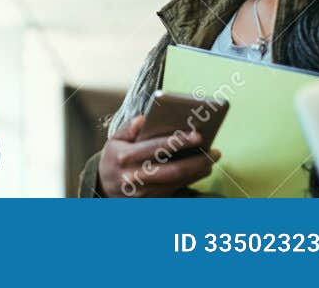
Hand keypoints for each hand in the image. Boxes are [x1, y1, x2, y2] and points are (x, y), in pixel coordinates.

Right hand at [96, 114, 217, 197]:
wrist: (104, 189)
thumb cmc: (113, 159)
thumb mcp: (114, 141)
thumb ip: (128, 129)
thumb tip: (144, 119)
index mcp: (124, 157)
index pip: (155, 148)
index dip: (178, 142)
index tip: (197, 135)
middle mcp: (134, 177)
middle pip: (172, 170)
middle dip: (196, 161)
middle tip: (214, 151)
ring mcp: (144, 192)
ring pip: (177, 182)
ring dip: (198, 171)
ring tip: (211, 159)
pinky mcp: (152, 201)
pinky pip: (176, 190)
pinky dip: (191, 180)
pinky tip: (201, 170)